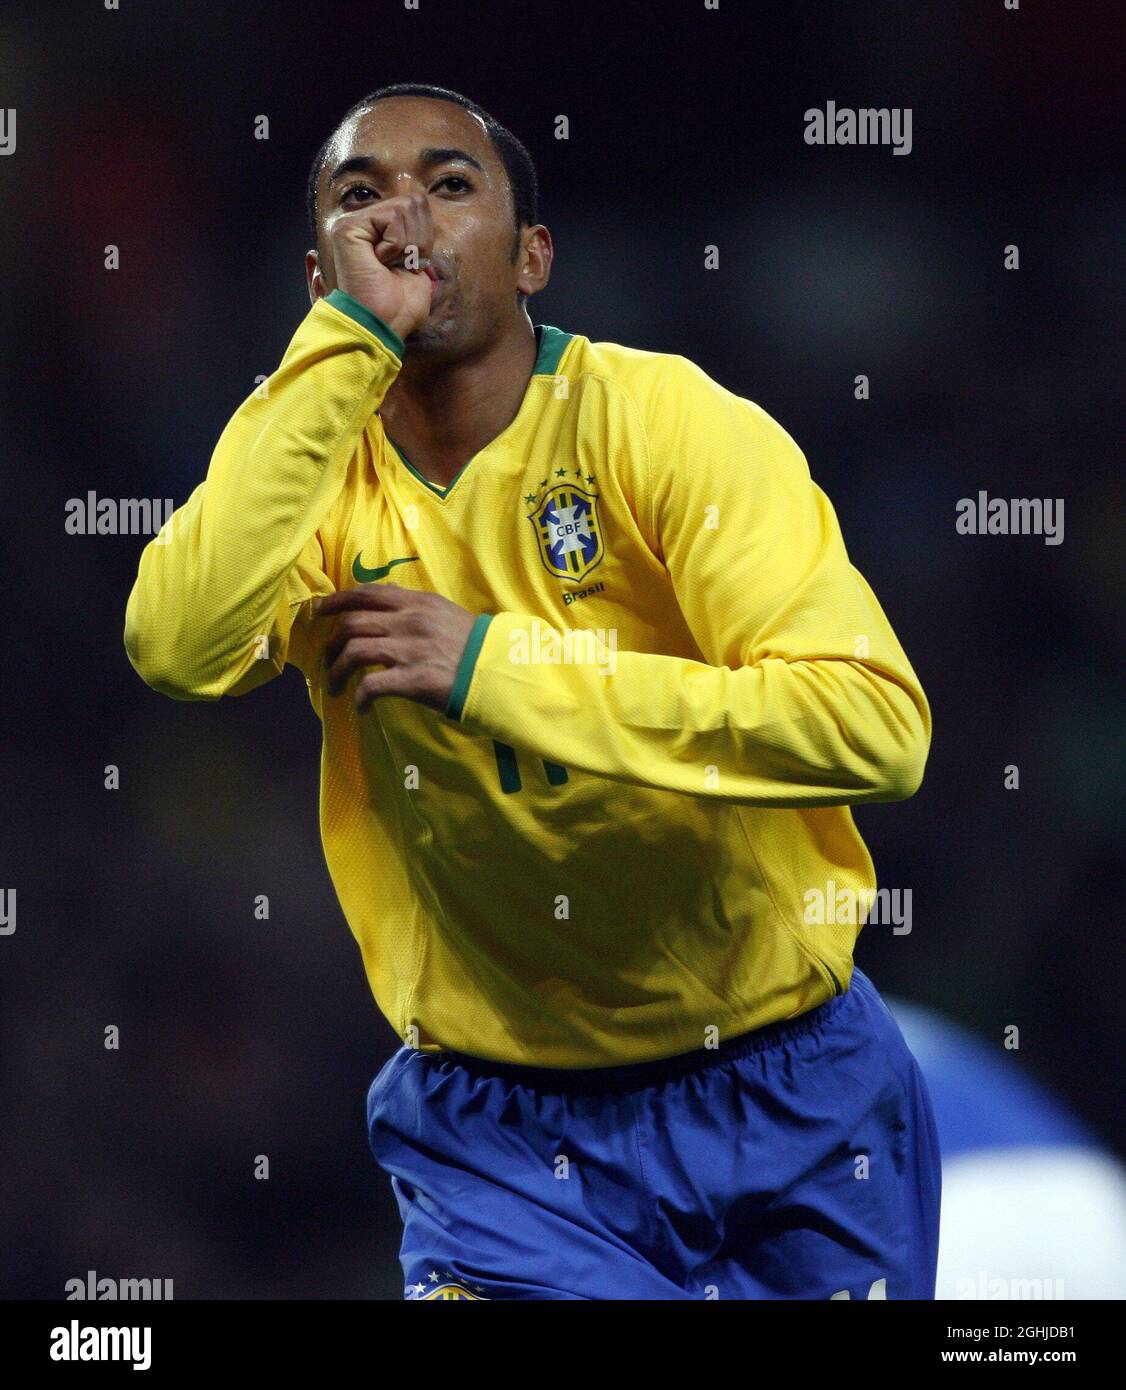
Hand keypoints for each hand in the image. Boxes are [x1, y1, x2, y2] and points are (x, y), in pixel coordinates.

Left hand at [314, 583, 476, 714]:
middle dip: (331, 644)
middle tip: (327, 660)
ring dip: (336, 671)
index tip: (319, 612)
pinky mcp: (414, 680)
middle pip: (352, 624)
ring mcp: (410, 650)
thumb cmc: (474, 645)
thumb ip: (414, 603)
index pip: (366, 594)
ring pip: (354, 652)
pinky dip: (359, 698)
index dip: (337, 601)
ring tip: (335, 687)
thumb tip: (386, 592)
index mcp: (417, 602)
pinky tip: (360, 708)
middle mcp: (410, 621)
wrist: (499, 672)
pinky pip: (371, 686)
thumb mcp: (445, 612)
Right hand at [326, 192, 436, 340]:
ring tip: (389, 266)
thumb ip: (418, 233)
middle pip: (413, 202)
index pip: (416, 205)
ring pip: (405, 207)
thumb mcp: (419, 265)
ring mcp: (354, 223)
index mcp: (379, 231)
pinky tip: (380, 262)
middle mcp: (364, 223)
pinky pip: (392, 216)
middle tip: (399, 266)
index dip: (424, 238)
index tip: (409, 266)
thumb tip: (421, 202)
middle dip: (418, 240)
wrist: (381, 326)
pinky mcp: (349, 227)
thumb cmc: (399, 307)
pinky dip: (396, 245)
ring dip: (407, 245)